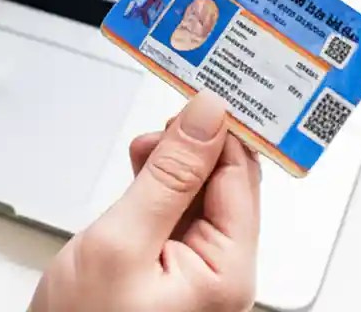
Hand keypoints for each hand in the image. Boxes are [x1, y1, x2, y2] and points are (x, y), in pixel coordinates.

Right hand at [30, 92, 260, 311]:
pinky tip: (143, 177)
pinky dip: (162, 188)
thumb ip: (168, 176)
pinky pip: (182, 215)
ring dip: (177, 163)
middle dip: (197, 142)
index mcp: (227, 271)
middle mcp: (224, 274)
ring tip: (143, 152)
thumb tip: (206, 116)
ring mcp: (201, 276)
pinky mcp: (176, 273)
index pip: (240, 174)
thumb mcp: (121, 242)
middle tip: (162, 116)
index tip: (201, 84)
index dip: (222, 125)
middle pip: (227, 181)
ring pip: (202, 194)